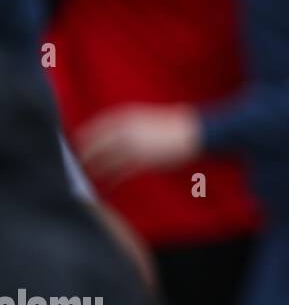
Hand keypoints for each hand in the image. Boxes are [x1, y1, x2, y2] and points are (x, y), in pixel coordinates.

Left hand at [76, 104, 200, 181]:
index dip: (84, 139)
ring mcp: (134, 146)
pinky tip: (105, 187)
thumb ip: (130, 126)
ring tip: (87, 179)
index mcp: (127, 117)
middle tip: (78, 166)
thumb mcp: (147, 119)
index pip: (95, 128)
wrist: (195, 133)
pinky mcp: (142, 161)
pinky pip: (119, 173)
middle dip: (84, 156)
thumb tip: (115, 136)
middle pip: (95, 145)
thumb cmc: (174, 127)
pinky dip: (110, 180)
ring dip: (94, 171)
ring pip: (104, 161)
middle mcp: (126, 130)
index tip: (77, 146)